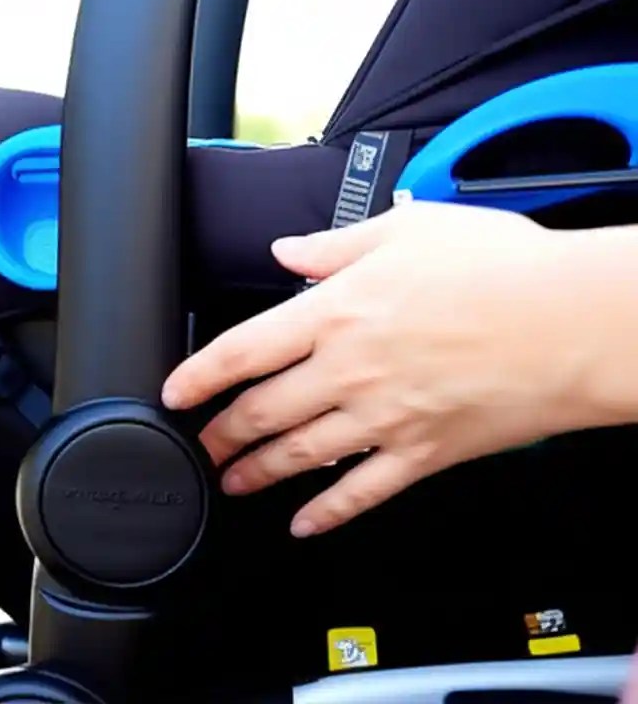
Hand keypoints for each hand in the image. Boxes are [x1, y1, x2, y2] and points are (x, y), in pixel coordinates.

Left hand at [162, 201, 605, 537]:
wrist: (578, 323)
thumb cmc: (505, 270)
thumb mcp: (411, 231)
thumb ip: (337, 246)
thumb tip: (288, 252)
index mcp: (336, 312)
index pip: (241, 351)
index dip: (197, 376)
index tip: (176, 393)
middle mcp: (349, 370)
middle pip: (259, 412)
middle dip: (219, 433)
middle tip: (199, 444)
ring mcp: (382, 418)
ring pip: (297, 456)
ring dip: (256, 473)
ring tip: (231, 483)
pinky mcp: (422, 454)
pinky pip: (360, 494)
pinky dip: (326, 513)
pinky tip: (303, 524)